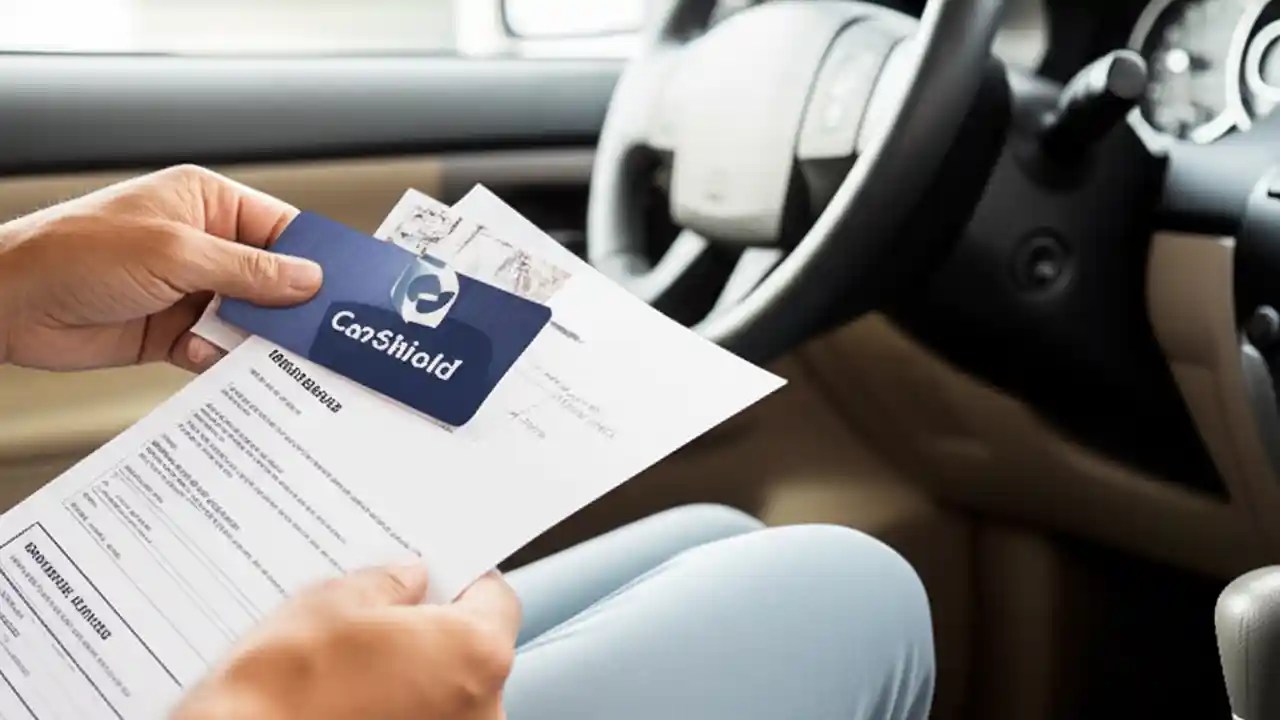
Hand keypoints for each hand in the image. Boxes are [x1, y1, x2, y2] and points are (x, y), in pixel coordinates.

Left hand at [0, 165, 321, 371]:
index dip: (316, 259)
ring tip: (269, 354)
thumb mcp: (175, 254)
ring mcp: (189, 290)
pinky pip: (218, 349)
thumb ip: (247, 271)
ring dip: (256, 339)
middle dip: (291, 307)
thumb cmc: (73, 254)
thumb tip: (307, 279)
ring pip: (250, 319)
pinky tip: (211, 359)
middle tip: (320, 333)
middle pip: (273, 280)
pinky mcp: (173, 331)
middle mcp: (204, 245)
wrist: (7, 304)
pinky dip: (221, 359)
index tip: (346, 289)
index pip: (282, 229)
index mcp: (207, 204)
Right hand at [172, 566, 519, 719]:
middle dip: (431, 632)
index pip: (497, 600)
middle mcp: (482, 711)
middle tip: (381, 616)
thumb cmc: (285, 688)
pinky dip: (394, 713)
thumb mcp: (332, 602)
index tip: (436, 575)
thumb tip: (408, 580)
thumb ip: (387, 584)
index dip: (463, 582)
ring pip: (444, 696)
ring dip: (411, 678)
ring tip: (353, 664)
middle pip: (471, 652)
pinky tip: (348, 700)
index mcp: (475, 655)